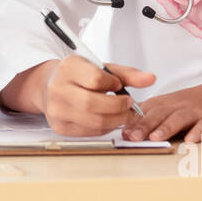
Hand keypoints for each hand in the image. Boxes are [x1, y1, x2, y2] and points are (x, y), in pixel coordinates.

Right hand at [40, 55, 155, 136]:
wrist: (50, 86)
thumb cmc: (80, 76)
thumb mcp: (101, 69)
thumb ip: (127, 74)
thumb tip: (151, 79)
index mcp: (68, 68)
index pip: (96, 79)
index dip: (113, 84)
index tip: (118, 85)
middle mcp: (58, 89)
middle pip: (93, 104)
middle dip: (118, 107)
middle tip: (128, 104)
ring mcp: (56, 110)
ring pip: (94, 121)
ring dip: (116, 120)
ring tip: (122, 114)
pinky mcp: (60, 127)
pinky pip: (90, 132)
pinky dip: (105, 128)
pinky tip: (108, 119)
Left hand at [122, 81, 201, 143]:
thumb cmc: (183, 105)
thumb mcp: (162, 106)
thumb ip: (144, 116)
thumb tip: (120, 128)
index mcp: (162, 103)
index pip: (144, 111)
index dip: (132, 121)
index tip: (122, 132)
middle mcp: (176, 106)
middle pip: (158, 114)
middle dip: (144, 126)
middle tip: (133, 137)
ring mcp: (193, 112)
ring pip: (179, 118)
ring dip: (166, 128)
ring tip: (156, 138)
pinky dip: (198, 132)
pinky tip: (191, 140)